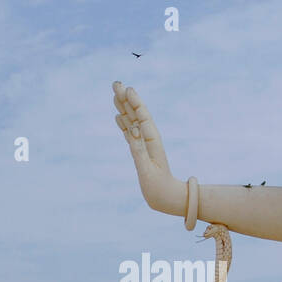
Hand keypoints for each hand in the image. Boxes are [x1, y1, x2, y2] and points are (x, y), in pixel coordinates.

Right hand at [113, 82, 184, 215]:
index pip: (143, 117)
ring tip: (115, 93)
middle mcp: (147, 139)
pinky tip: (118, 116)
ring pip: (131, 121)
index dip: (135, 103)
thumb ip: (139, 151)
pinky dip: (123, 123)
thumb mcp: (147, 170)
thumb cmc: (158, 187)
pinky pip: (129, 133)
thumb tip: (132, 131)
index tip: (128, 89)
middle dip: (126, 99)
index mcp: (152, 142)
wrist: (166, 198)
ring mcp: (142, 144)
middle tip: (116, 82)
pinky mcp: (139, 151)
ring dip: (123, 108)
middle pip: (136, 115)